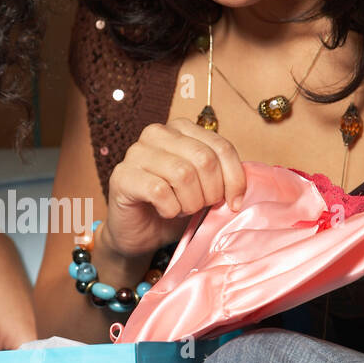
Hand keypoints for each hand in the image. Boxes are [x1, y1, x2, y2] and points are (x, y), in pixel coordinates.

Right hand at [103, 118, 247, 258]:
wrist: (139, 233)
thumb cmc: (173, 207)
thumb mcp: (205, 188)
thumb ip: (222, 177)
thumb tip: (241, 187)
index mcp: (181, 129)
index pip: (221, 147)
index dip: (234, 178)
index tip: (234, 203)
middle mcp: (157, 133)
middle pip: (204, 159)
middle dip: (211, 192)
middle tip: (202, 208)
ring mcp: (136, 152)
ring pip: (183, 174)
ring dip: (190, 202)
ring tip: (182, 209)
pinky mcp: (122, 176)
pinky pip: (160, 191)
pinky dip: (170, 209)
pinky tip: (166, 212)